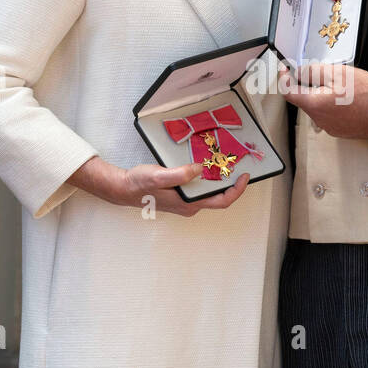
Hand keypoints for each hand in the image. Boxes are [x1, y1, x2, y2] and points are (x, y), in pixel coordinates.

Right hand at [68, 155, 250, 214]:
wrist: (123, 189)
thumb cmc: (139, 184)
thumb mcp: (159, 176)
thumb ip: (180, 174)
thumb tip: (200, 169)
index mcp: (189, 204)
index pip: (221, 201)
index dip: (236, 190)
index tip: (243, 176)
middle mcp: (190, 205)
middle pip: (219, 197)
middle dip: (231, 182)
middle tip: (237, 165)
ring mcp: (186, 202)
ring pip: (210, 192)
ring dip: (220, 179)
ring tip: (225, 162)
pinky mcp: (181, 195)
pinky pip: (200, 188)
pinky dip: (208, 177)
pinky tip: (206, 165)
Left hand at [277, 63, 367, 139]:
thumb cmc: (365, 94)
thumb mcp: (337, 73)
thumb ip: (313, 72)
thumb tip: (299, 72)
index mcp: (314, 104)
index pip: (288, 92)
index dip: (284, 79)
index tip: (285, 71)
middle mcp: (318, 119)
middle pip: (304, 100)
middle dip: (308, 86)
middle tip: (322, 74)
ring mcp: (329, 127)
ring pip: (317, 107)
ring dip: (322, 96)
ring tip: (341, 87)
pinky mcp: (339, 131)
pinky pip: (329, 115)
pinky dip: (332, 105)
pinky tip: (347, 99)